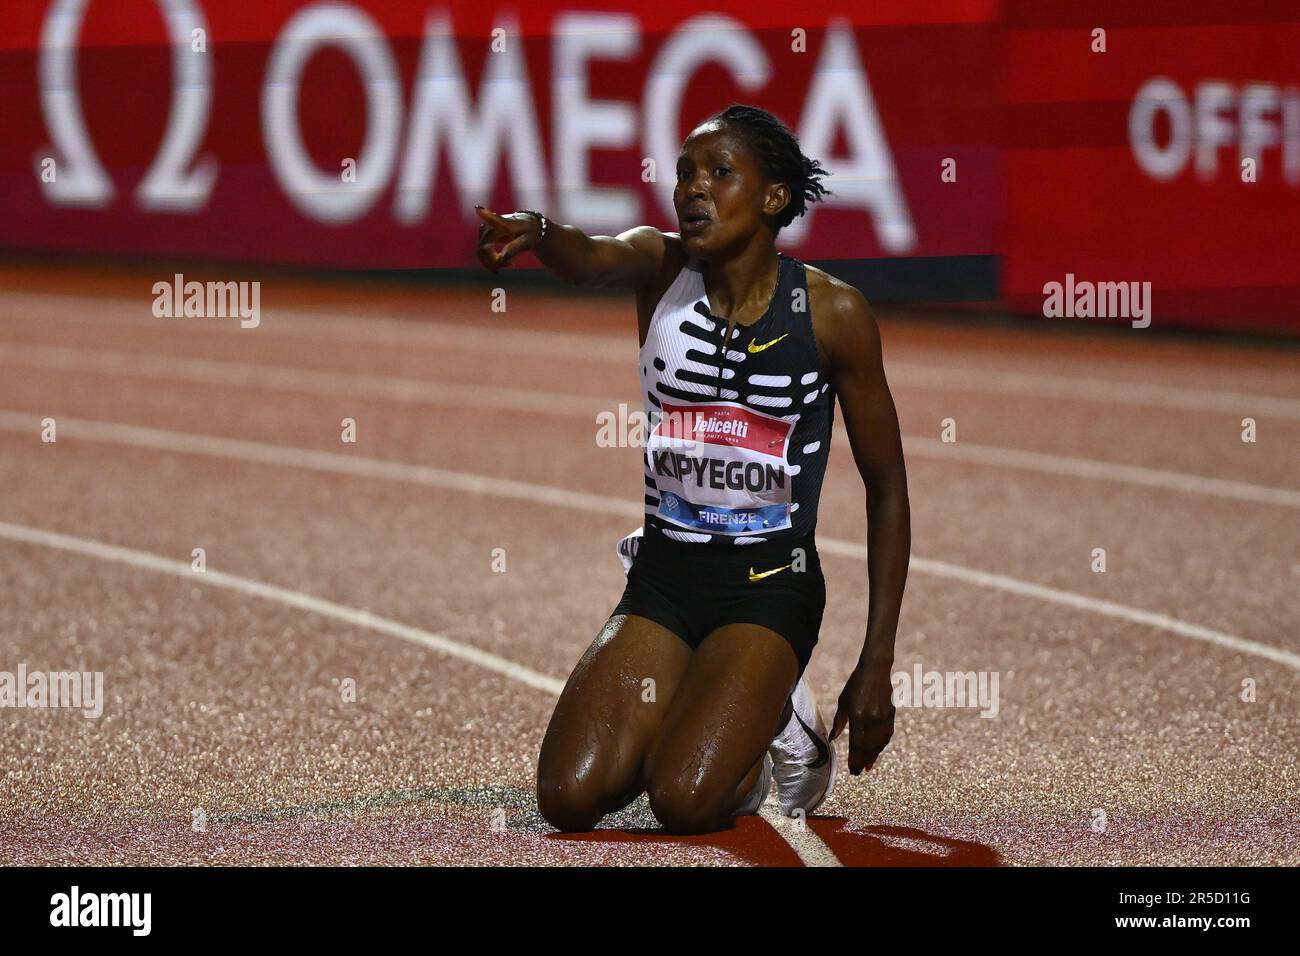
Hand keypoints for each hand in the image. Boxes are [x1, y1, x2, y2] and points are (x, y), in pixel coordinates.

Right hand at [474, 205, 540, 272]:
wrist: (529, 226)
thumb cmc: (529, 232)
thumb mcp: (527, 241)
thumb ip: (515, 248)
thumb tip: (502, 258)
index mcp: (503, 224)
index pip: (493, 219)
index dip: (484, 214)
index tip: (478, 208)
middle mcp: (491, 226)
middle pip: (482, 248)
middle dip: (493, 262)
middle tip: (511, 265)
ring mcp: (485, 232)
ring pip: (480, 252)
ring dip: (492, 263)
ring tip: (510, 264)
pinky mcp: (485, 238)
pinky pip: (482, 253)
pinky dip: (491, 262)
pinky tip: (504, 263)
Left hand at [829, 659, 894, 774]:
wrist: (876, 670)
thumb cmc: (855, 685)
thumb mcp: (843, 702)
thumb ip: (839, 722)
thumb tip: (832, 740)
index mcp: (858, 715)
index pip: (857, 744)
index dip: (854, 759)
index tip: (852, 770)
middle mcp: (872, 719)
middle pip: (869, 747)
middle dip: (863, 761)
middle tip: (858, 772)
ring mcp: (883, 717)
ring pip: (880, 743)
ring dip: (874, 756)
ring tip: (867, 766)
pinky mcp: (891, 715)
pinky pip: (887, 735)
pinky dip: (881, 745)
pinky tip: (876, 751)